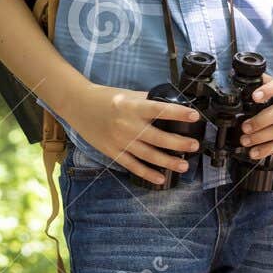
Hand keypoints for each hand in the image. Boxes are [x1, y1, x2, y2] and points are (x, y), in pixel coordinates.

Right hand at [63, 81, 202, 185]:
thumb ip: (147, 101)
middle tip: (194, 146)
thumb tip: (170, 106)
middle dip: (178, 143)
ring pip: (148, 155)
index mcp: (132, 107)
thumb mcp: (128, 94)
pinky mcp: (112, 152)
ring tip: (183, 165)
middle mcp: (127, 125)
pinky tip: (160, 178)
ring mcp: (119, 140)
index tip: (194, 116)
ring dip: (167, 162)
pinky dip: (147, 173)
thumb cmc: (104, 97)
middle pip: (157, 137)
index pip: (160, 110)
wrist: (78, 106)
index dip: (178, 113)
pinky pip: (132, 165)